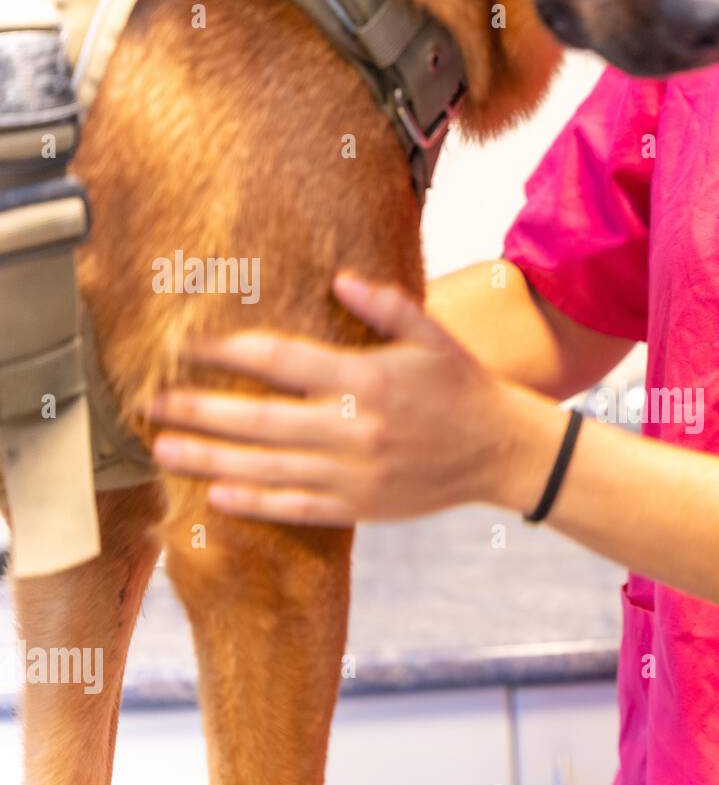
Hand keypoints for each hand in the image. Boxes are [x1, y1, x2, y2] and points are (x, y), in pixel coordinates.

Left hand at [150, 273, 566, 525]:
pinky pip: (296, 507)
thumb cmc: (464, 387)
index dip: (225, 351)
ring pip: (266, 467)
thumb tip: (337, 278)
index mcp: (366, 378)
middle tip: (151, 403)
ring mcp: (355, 473)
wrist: (501, 452)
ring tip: (165, 449)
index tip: (186, 346)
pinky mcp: (361, 506)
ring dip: (210, 458)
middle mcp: (353, 427)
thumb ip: (386, 305)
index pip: (278, 360)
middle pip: (257, 418)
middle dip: (197, 409)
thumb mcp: (433, 337)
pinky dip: (254, 503)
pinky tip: (217, 496)